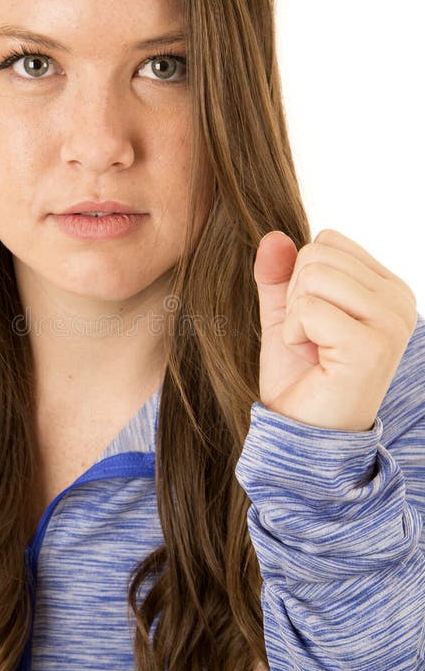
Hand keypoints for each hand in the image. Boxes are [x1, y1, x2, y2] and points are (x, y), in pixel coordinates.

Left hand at [253, 229, 417, 431]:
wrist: (305, 435)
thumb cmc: (302, 377)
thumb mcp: (285, 315)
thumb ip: (279, 275)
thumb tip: (271, 235)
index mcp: (388, 287)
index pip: (328, 240)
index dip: (302, 280)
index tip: (315, 322)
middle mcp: (399, 301)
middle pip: (318, 253)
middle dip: (296, 296)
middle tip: (311, 339)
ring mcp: (391, 322)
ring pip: (313, 274)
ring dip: (295, 317)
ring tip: (313, 349)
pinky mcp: (371, 346)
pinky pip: (308, 308)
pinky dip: (294, 334)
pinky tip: (313, 360)